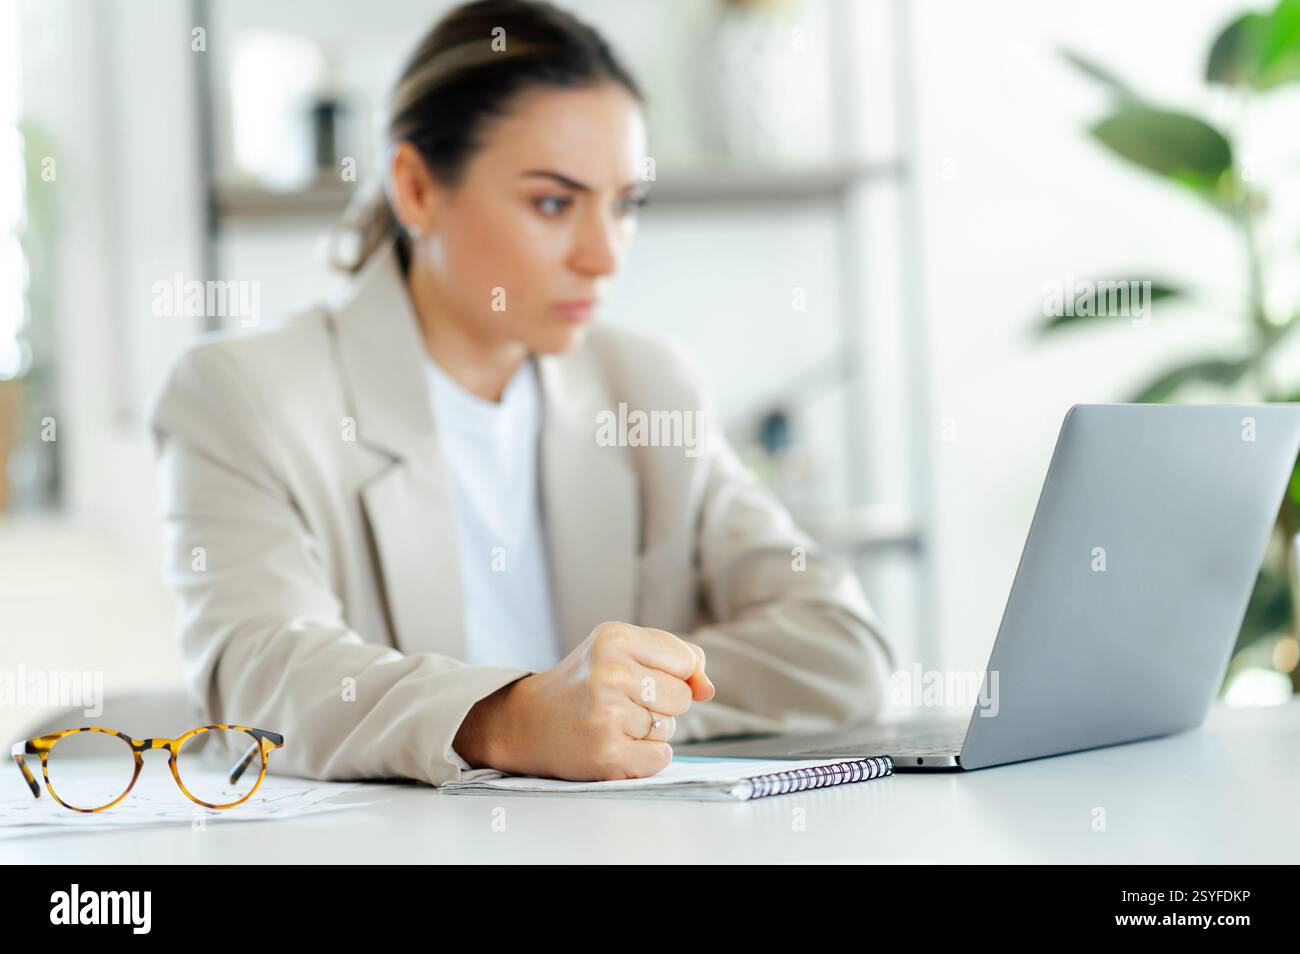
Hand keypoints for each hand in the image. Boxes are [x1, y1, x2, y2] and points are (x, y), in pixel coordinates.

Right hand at [454, 621, 714, 780]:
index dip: (673, 674)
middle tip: (622, 703)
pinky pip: (661, 758)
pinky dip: (646, 758)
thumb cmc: (585, 683)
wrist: (527, 722)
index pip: (686, 660)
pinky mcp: (607, 752)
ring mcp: (607, 714)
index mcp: (615, 638)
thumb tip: (707, 689)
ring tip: (612, 722)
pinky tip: (615, 745)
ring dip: (649, 732)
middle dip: (662, 705)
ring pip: (670, 729)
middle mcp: (609, 672)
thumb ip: (676, 658)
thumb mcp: (622, 650)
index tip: (641, 676)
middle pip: (682, 697)